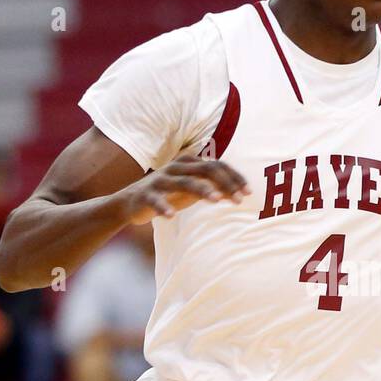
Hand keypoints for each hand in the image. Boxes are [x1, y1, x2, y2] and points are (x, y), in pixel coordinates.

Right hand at [122, 155, 249, 224]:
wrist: (132, 202)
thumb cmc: (169, 194)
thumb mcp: (194, 191)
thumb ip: (215, 189)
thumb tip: (241, 195)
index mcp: (189, 163)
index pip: (217, 165)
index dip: (234, 177)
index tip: (248, 192)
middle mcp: (176, 167)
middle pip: (206, 169)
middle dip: (225, 183)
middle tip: (239, 200)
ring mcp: (160, 179)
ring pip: (184, 181)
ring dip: (202, 190)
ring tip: (216, 200)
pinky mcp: (146, 194)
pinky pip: (156, 199)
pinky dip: (163, 207)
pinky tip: (171, 216)